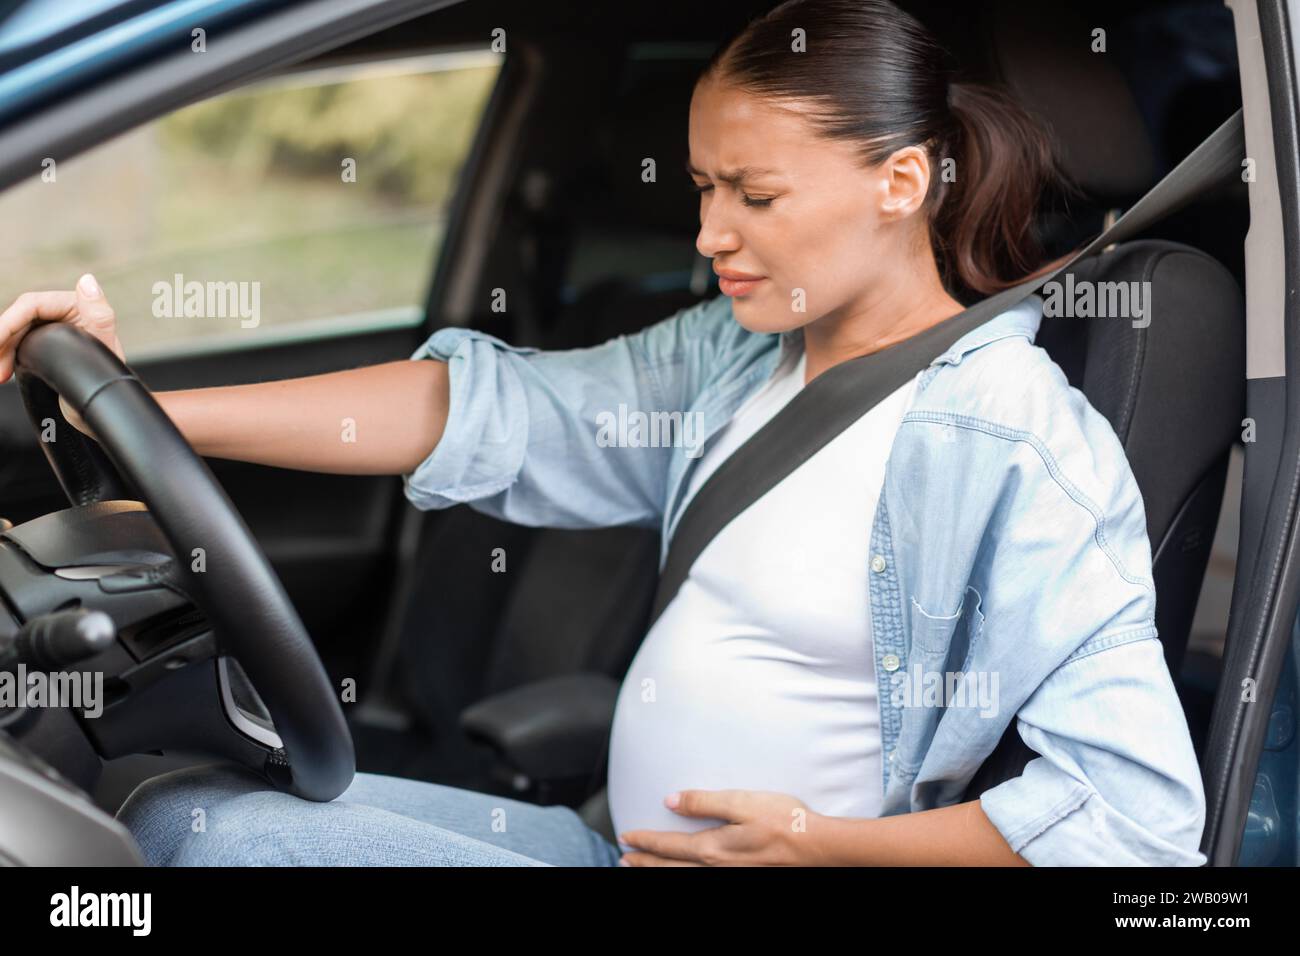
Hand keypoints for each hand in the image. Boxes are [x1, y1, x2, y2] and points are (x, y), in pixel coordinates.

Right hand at [0, 273, 125, 385]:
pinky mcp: (45, 342)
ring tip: (0, 375)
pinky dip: (6, 356)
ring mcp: (52, 327)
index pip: (31, 304)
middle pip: (18, 319)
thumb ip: (99, 315)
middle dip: (1, 340)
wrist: (108, 404)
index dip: (8, 321)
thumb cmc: (109, 377)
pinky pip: (17, 344)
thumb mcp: (106, 347)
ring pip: (14, 333)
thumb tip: (88, 281)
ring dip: (1, 351)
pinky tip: (4, 373)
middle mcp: (62, 312)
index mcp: (76, 305)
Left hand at [617, 789, 829, 865]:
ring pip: (683, 880)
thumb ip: (704, 802)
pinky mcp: (742, 879)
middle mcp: (716, 869)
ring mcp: (729, 878)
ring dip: (659, 875)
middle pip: (670, 869)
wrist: (817, 847)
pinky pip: (702, 883)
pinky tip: (682, 873)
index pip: (668, 846)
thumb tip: (671, 800)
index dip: (645, 842)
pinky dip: (683, 878)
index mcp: (713, 848)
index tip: (626, 837)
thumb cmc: (783, 820)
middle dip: (644, 864)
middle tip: (623, 859)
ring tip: (641, 871)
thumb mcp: (741, 801)